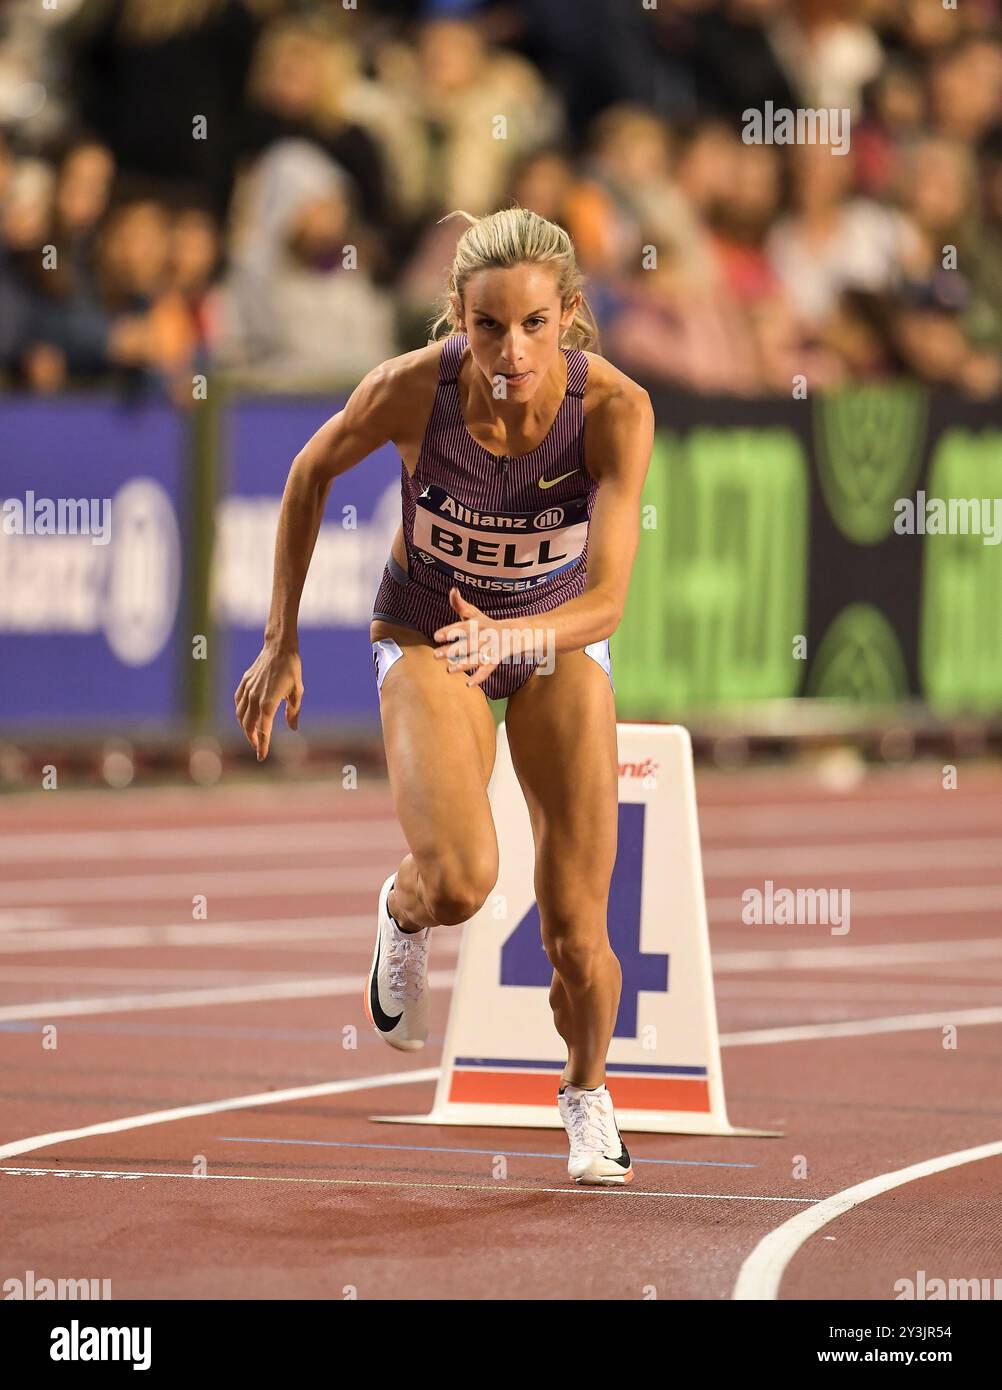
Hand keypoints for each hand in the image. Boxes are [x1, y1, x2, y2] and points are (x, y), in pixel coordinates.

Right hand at [234, 644, 302, 759]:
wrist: (279, 648)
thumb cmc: (291, 670)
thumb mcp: (297, 692)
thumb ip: (293, 712)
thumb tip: (293, 728)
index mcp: (268, 704)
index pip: (264, 731)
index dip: (263, 746)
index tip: (262, 757)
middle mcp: (255, 699)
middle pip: (249, 726)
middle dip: (252, 739)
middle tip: (258, 747)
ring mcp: (247, 691)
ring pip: (241, 716)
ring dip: (245, 728)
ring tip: (252, 735)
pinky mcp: (244, 683)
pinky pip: (238, 702)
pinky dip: (240, 713)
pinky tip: (245, 716)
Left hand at [433, 587, 507, 688]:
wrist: (514, 633)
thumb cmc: (487, 624)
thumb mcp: (474, 614)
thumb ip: (460, 604)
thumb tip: (452, 589)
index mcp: (478, 624)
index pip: (462, 627)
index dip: (450, 631)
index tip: (436, 636)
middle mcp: (485, 636)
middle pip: (468, 643)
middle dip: (453, 650)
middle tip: (436, 655)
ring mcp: (491, 649)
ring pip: (477, 657)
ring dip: (464, 664)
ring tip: (449, 670)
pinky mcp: (495, 660)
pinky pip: (488, 670)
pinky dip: (479, 677)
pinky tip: (468, 684)